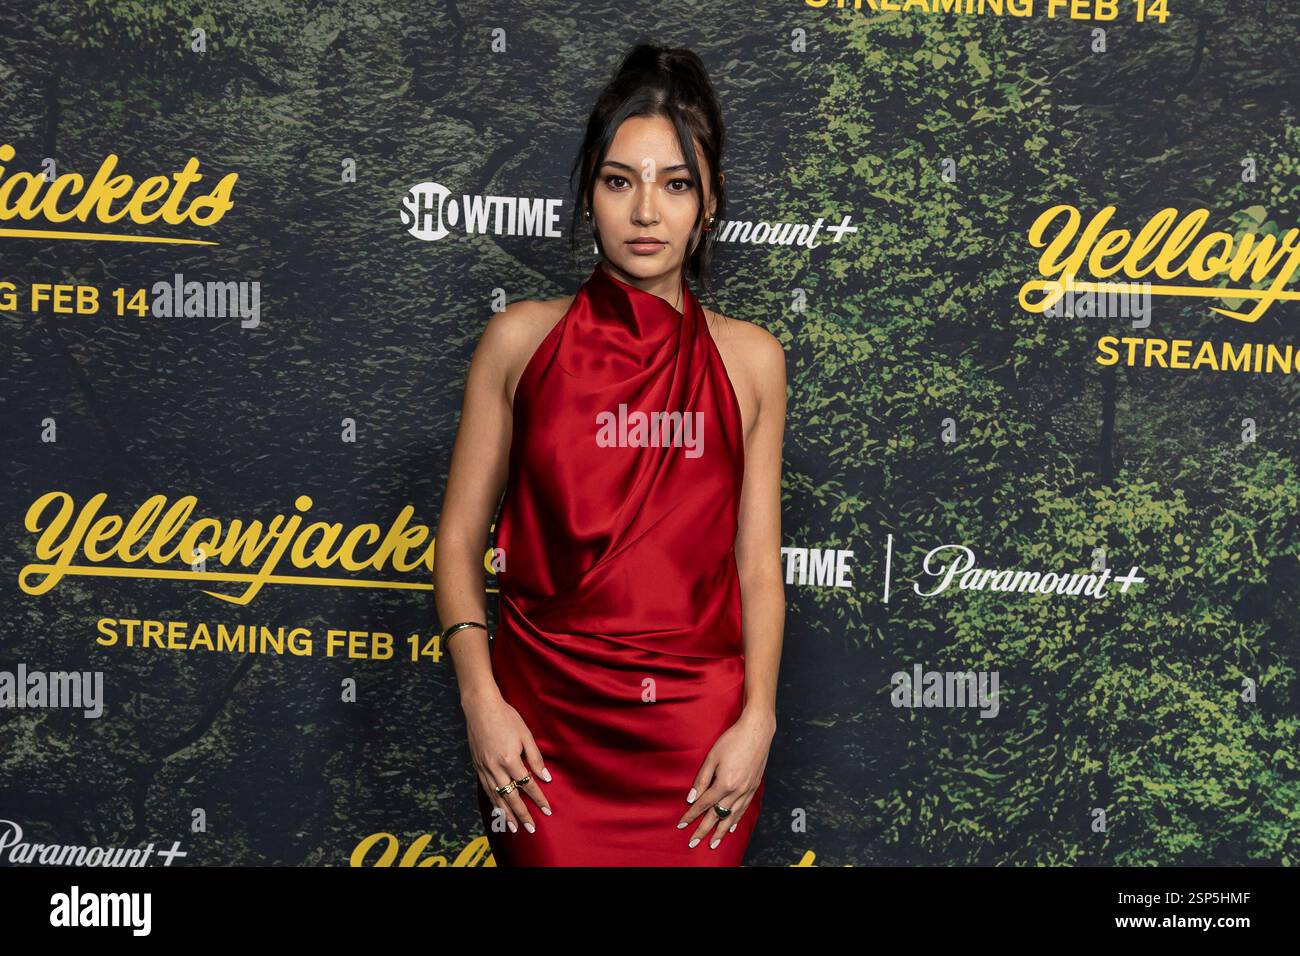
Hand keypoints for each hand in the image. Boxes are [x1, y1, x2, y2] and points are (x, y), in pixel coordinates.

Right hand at [463, 689, 551, 834]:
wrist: (480, 707)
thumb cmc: (506, 717)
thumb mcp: (526, 735)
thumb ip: (536, 758)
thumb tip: (545, 777)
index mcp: (509, 759)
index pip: (527, 785)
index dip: (538, 799)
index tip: (546, 810)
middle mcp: (495, 767)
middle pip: (510, 797)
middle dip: (521, 814)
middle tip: (530, 829)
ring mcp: (484, 768)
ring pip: (495, 797)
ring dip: (505, 814)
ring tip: (513, 827)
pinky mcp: (477, 766)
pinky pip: (486, 789)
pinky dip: (492, 802)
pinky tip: (497, 809)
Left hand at [676, 708, 774, 849]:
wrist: (757, 732)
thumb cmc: (732, 740)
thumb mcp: (711, 757)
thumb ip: (701, 779)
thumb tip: (692, 798)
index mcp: (724, 783)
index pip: (704, 805)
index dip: (691, 815)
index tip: (681, 824)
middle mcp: (737, 791)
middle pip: (717, 816)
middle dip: (704, 830)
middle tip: (693, 843)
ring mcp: (747, 790)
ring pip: (732, 817)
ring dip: (721, 831)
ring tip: (713, 843)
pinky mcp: (754, 787)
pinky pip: (744, 809)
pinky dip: (736, 820)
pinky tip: (732, 827)